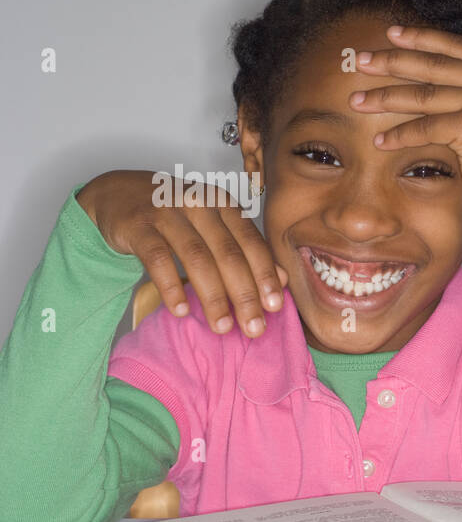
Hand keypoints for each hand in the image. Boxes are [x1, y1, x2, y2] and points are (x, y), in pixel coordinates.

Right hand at [78, 170, 287, 337]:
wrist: (118, 194)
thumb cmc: (177, 216)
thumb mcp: (214, 227)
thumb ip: (246, 250)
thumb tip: (282, 280)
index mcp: (224, 204)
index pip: (251, 243)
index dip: (265, 276)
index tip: (275, 307)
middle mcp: (199, 204)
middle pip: (228, 253)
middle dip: (244, 294)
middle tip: (254, 328)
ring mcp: (166, 212)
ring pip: (196, 258)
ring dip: (212, 297)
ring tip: (222, 327)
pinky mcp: (138, 225)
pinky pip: (157, 259)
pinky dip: (172, 287)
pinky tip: (182, 311)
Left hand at [350, 25, 461, 209]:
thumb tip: (457, 48)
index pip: (454, 45)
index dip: (420, 38)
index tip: (391, 35)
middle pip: (433, 65)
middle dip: (391, 62)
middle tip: (360, 61)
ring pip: (424, 95)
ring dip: (385, 98)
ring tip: (358, 101)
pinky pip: (427, 127)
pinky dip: (400, 135)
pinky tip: (380, 140)